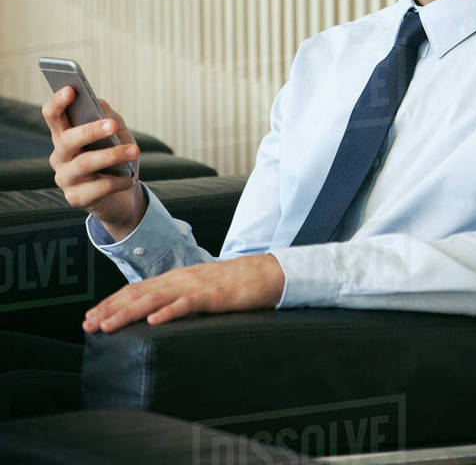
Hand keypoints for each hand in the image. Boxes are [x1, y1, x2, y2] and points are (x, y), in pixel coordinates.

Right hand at [42, 86, 145, 239]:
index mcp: (65, 134)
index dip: (58, 101)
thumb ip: (109, 117)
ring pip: (84, 163)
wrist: (123, 195)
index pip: (52, 115)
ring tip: (134, 150)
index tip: (71, 89)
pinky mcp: (76, 199)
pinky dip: (118, 180)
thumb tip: (100, 104)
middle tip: (112, 125)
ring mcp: (65, 178)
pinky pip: (98, 187)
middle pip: (67, 139)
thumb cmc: (116, 158)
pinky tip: (131, 177)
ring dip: (112, 155)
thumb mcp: (117, 133)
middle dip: (90, 130)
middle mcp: (60, 156)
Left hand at [82, 254, 286, 332]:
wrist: (265, 274)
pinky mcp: (212, 295)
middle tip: (87, 325)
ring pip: (155, 299)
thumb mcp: (199, 292)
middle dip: (110, 309)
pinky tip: (152, 321)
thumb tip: (156, 314)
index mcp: (176, 279)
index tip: (90, 317)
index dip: (112, 302)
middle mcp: (180, 279)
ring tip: (108, 325)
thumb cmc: (233, 286)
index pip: (137, 290)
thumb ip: (179, 299)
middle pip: (139, 293)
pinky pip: (186, 304)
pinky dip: (168, 312)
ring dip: (128, 312)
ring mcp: (195, 286)